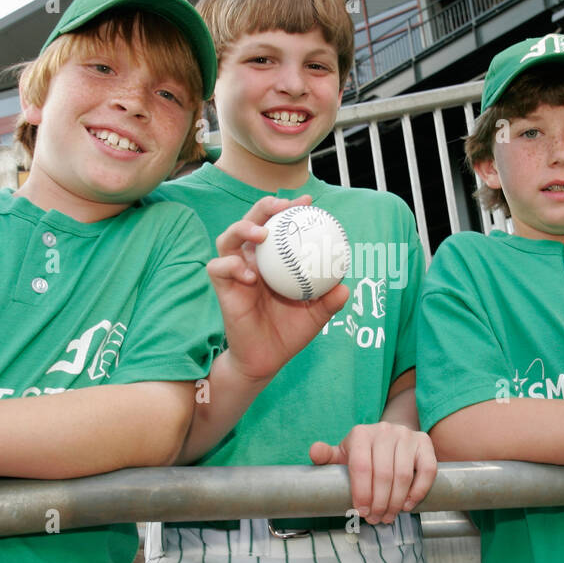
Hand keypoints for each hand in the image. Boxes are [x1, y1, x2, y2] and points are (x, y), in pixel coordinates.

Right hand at [210, 195, 348, 381]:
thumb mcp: (316, 315)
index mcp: (274, 260)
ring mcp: (234, 273)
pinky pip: (219, 268)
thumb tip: (345, 287)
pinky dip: (232, 266)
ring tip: (262, 234)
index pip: (278, 226)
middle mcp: (252, 260)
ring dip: (242, 229)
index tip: (308, 203)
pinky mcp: (222, 288)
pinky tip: (251, 275)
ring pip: (227, 238)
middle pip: (251, 221)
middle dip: (264, 207)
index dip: (289, 209)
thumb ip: (330, 300)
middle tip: (283, 206)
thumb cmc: (289, 332)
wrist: (266, 360)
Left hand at [310, 423, 436, 524]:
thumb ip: (325, 456)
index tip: (362, 512)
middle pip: (384, 474)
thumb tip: (315, 452)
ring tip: (389, 516)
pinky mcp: (424, 443)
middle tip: (376, 519)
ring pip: (404, 475)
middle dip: (379, 503)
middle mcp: (384, 431)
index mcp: (360, 434)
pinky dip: (418, 491)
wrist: (388, 438)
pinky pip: (427, 470)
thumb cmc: (362, 453)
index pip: (361, 466)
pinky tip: (407, 505)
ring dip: (396, 502)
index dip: (362, 493)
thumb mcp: (342, 454)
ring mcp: (406, 435)